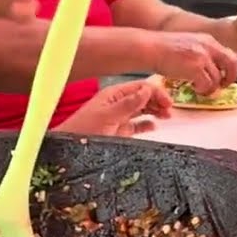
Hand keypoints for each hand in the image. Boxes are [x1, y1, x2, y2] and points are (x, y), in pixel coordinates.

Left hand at [56, 79, 173, 136]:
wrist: (66, 149)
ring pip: (142, 110)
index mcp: (114, 95)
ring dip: (155, 111)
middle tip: (170, 112)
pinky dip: (147, 124)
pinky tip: (154, 126)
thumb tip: (148, 90)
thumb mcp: (108, 116)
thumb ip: (128, 103)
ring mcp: (119, 117)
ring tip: (167, 117)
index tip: (169, 102)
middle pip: (144, 97)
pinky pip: (137, 125)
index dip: (156, 92)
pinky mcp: (119, 131)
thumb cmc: (84, 131)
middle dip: (158, 101)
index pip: (141, 87)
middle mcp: (118, 103)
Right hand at [146, 31, 236, 94]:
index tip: (225, 77)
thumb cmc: (164, 49)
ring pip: (217, 78)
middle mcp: (208, 46)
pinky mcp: (196, 68)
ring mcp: (203, 57)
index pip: (229, 54)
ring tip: (201, 90)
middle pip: (232, 63)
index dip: (230, 68)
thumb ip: (202, 54)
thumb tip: (212, 70)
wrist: (151, 48)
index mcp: (208, 40)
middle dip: (230, 77)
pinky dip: (202, 90)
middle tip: (222, 86)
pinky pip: (207, 84)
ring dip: (211, 87)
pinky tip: (194, 88)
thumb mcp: (189, 45)